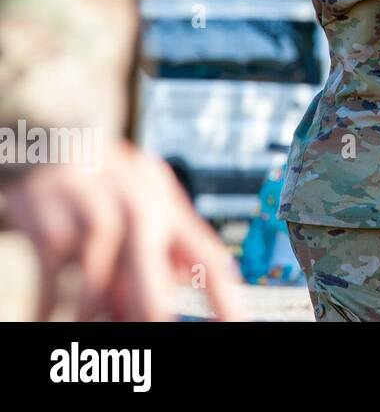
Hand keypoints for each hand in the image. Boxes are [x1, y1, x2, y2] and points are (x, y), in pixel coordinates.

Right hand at [1, 139, 242, 320]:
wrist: (54, 140)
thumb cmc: (110, 182)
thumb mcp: (151, 197)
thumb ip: (170, 240)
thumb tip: (186, 284)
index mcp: (170, 212)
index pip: (208, 260)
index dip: (227, 299)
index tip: (238, 326)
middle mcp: (140, 215)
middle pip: (151, 291)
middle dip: (151, 322)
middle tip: (150, 337)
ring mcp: (97, 221)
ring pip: (99, 297)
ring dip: (91, 318)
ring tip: (86, 325)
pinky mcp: (53, 229)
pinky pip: (55, 287)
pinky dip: (49, 308)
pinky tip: (44, 317)